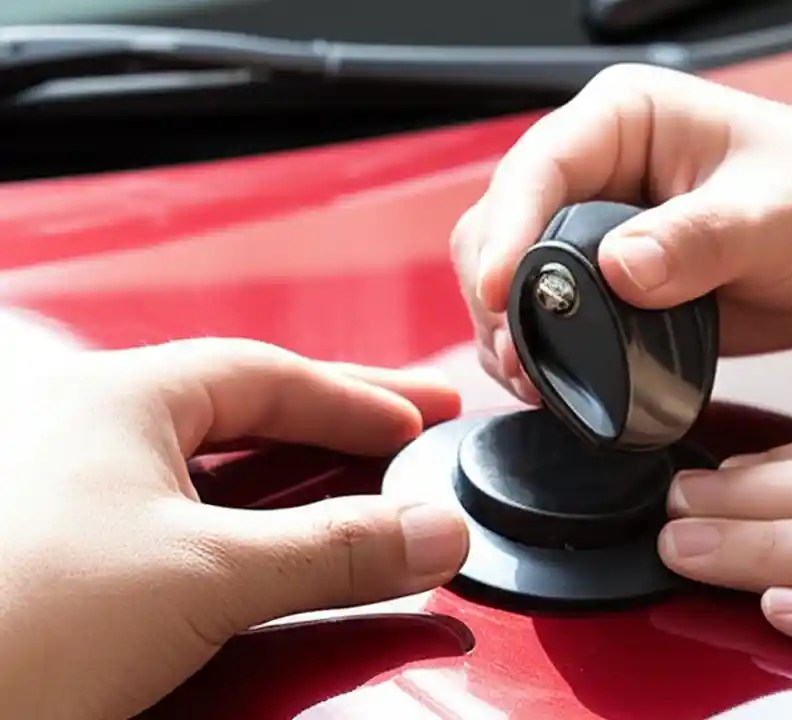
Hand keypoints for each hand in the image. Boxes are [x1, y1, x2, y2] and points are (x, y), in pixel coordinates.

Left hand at [0, 339, 469, 718]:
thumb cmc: (15, 620)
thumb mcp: (206, 576)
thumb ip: (336, 550)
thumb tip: (434, 532)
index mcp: (116, 397)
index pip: (267, 375)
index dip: (356, 398)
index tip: (421, 423)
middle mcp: (83, 428)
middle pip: (240, 407)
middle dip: (334, 419)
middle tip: (407, 427)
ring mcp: (63, 491)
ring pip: (203, 465)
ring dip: (287, 476)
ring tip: (354, 485)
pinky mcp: (57, 558)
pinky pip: (171, 519)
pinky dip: (237, 528)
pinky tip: (261, 552)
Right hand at [451, 64, 791, 401]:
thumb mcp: (770, 216)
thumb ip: (696, 241)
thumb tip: (619, 270)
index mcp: (624, 119)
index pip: (540, 166)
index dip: (509, 230)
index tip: (498, 290)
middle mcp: (600, 170)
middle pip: (505, 225)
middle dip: (498, 292)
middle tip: (518, 354)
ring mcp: (601, 231)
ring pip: (517, 278)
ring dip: (513, 331)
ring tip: (532, 381)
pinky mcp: (614, 287)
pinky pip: (556, 319)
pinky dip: (546, 353)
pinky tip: (553, 386)